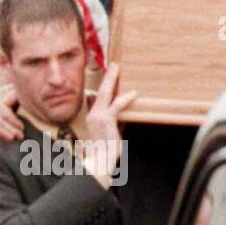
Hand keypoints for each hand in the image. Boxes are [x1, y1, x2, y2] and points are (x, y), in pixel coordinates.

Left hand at [0, 81, 24, 141]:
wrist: (36, 98)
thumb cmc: (20, 114)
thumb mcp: (5, 123)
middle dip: (1, 132)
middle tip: (13, 140)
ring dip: (9, 129)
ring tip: (19, 136)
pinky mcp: (4, 93)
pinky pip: (4, 113)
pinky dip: (13, 122)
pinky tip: (20, 127)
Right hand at [84, 63, 137, 189]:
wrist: (102, 159)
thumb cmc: (107, 148)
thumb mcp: (110, 131)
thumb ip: (114, 119)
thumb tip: (123, 110)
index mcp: (92, 117)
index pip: (97, 97)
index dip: (104, 85)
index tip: (110, 75)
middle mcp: (93, 114)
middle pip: (100, 91)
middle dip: (108, 77)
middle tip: (114, 65)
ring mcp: (98, 117)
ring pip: (105, 93)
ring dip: (111, 80)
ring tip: (117, 69)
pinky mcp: (106, 120)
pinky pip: (116, 105)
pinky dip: (125, 98)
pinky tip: (133, 94)